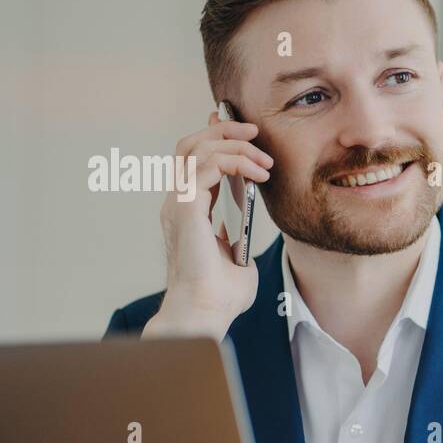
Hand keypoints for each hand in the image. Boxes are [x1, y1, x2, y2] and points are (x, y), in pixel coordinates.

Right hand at [142, 110, 271, 340]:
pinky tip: (259, 175)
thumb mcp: (236, 256)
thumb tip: (245, 227)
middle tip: (255, 132)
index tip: (245, 131)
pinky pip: (207, 165)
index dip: (217, 138)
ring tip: (265, 160)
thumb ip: (237, 236)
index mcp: (187, 210)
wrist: (206, 311)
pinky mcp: (185, 206)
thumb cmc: (220, 294)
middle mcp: (177, 201)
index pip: (195, 160)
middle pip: (190, 144)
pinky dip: (236, 162)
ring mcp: (177, 202)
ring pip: (197, 148)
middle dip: (224, 130)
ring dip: (236, 145)